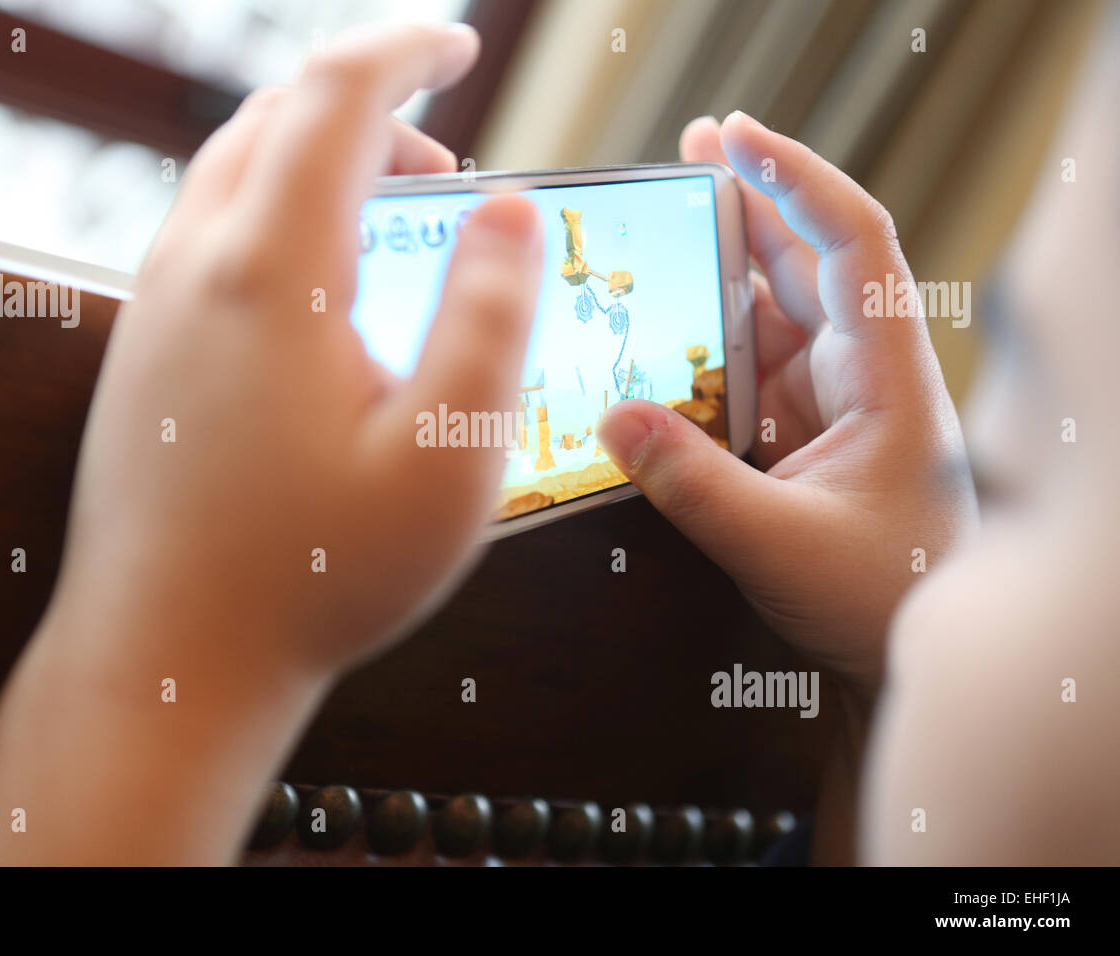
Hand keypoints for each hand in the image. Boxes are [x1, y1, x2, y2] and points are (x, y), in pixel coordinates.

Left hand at [0, 24, 544, 864]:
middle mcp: (193, 266)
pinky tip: (328, 296)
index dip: (402, 49)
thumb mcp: (448, 456)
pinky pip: (209, 238)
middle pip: (272, 119)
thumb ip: (490, 316)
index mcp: (270, 270)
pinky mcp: (141, 355)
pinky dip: (278, 218)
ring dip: (317, 163)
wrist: (171, 658)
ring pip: (232, 176)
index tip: (459, 45)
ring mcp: (153, 309)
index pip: (333, 95)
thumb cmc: (317, 572)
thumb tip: (510, 209)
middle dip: (364, 106)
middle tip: (442, 158)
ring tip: (396, 219)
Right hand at [597, 112, 977, 701]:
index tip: (736, 140)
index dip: (797, 181)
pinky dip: (698, 346)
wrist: (906, 652)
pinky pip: (740, 368)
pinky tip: (653, 336)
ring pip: (768, 310)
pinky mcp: (793, 430)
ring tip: (656, 233)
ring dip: (716, 271)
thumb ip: (695, 485)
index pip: (853, 246)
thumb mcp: (780, 545)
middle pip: (804, 260)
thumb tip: (614, 420)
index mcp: (886, 377)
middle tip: (685, 156)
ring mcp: (825, 399)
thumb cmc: (882, 597)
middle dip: (749, 202)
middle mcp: (859, 372)